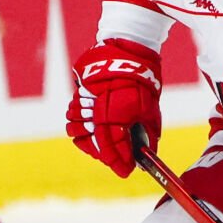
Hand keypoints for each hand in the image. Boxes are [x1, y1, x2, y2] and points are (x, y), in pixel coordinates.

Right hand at [65, 40, 162, 178]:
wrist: (127, 51)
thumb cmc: (142, 80)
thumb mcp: (150, 109)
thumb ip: (147, 133)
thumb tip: (148, 152)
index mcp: (116, 117)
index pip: (114, 150)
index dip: (120, 164)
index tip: (126, 171)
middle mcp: (97, 112)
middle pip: (95, 146)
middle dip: (106, 156)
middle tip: (117, 159)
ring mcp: (84, 103)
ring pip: (76, 133)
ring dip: (89, 141)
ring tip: (102, 142)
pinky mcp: (78, 95)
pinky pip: (73, 117)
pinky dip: (80, 125)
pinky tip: (92, 126)